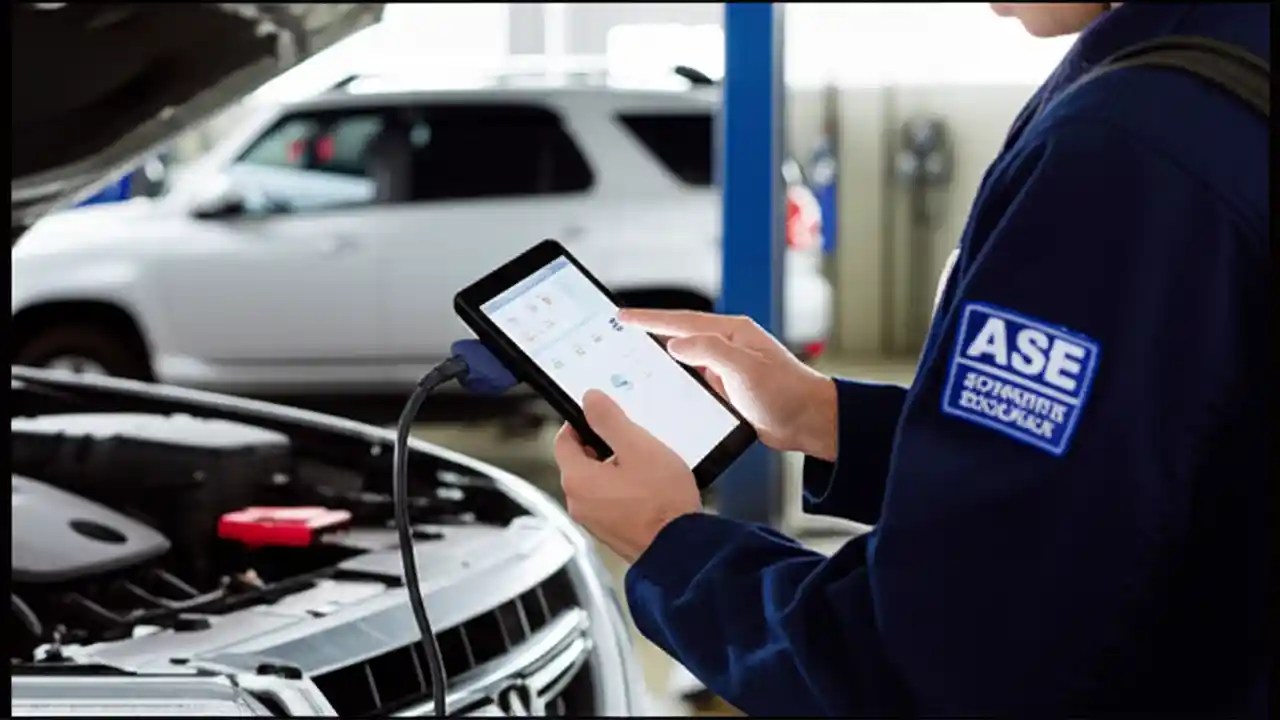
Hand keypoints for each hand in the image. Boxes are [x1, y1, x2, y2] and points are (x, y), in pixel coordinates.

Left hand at [554, 390, 701, 562]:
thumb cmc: (662, 502)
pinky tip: (650, 489)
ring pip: (597, 482)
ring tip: (646, 466)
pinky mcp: (612, 532)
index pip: (563, 440)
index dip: (582, 423)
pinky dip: (624, 490)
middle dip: (604, 447)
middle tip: (632, 441)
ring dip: (616, 469)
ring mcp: (594, 521)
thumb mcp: (638, 447)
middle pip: (580, 461)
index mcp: (577, 479)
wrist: (682, 550)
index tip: (602, 417)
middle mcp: (578, 502)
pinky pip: (610, 501)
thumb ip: (609, 420)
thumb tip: (589, 401)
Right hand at [620, 309, 837, 461]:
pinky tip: (659, 386)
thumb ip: (710, 351)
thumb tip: (675, 343)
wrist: (809, 422)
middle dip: (648, 332)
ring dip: (658, 356)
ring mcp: (726, 367)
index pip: (681, 321)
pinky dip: (673, 379)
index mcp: (732, 332)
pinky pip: (691, 379)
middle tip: (618, 329)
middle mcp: (727, 345)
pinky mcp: (727, 388)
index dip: (649, 319)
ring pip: (683, 358)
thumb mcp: (746, 369)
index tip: (622, 316)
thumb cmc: (787, 393)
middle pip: (678, 334)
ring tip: (629, 354)